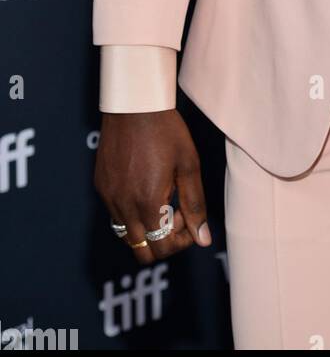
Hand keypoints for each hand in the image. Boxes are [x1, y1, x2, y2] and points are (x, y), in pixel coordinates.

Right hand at [94, 109, 210, 262]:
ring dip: (146, 229)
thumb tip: (202, 238)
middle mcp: (123, 205)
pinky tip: (146, 187)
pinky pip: (115, 215)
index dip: (182, 241)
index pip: (163, 248)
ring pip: (126, 235)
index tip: (190, 219)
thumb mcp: (189, 165)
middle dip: (163, 241)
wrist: (134, 105)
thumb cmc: (166, 131)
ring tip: (162, 199)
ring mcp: (108, 197)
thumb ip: (195, 205)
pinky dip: (132, 213)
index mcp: (148, 202)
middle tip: (176, 213)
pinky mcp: (100, 187)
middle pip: (141, 251)